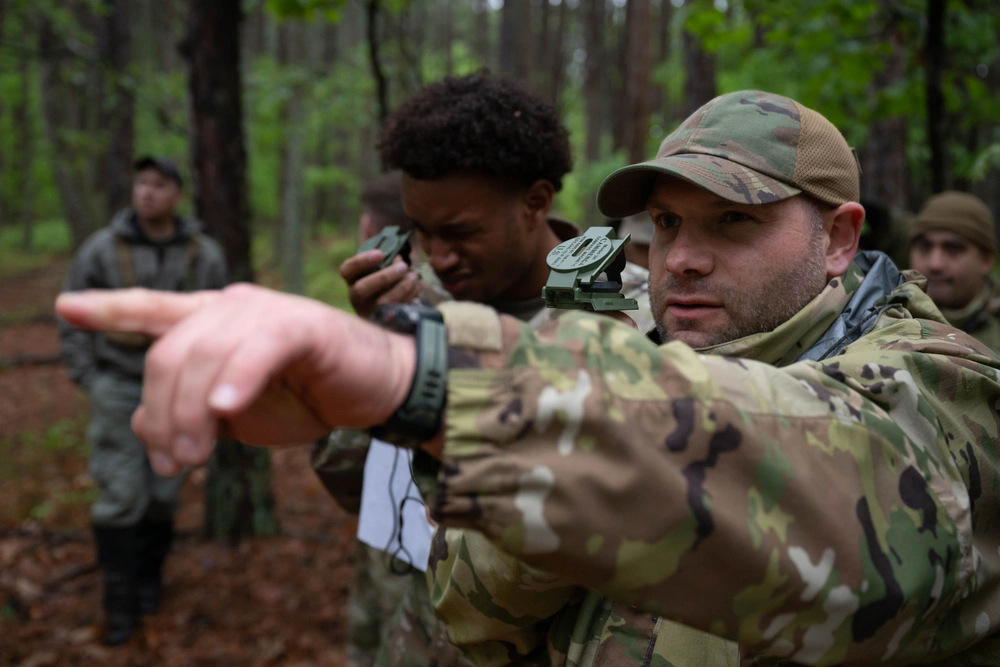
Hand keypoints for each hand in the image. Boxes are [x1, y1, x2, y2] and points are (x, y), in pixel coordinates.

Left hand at [55, 285, 415, 475]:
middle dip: (160, 414)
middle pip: (169, 353)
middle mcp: (232, 306)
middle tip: (174, 465)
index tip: (66, 308)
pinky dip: (239, 379)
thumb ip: (191, 414)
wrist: (378, 390)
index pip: (153, 310)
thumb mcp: (236, 415)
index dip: (109, 308)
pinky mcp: (304, 324)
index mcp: (213, 322)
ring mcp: (267, 311)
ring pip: (205, 354)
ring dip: (190, 414)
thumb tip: (143, 431)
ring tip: (194, 459)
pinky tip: (227, 409)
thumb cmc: (308, 397)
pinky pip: (259, 348)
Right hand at [340, 251, 421, 318]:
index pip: (346, 270)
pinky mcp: (384, 321)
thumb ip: (385, 262)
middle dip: (384, 276)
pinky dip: (410, 296)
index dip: (362, 261)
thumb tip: (397, 259)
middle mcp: (356, 298)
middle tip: (403, 266)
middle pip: (362, 288)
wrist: (387, 310)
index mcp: (352, 280)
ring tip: (413, 276)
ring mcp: (368, 312)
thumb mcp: (379, 270)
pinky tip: (417, 286)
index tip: (381, 254)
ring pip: (382, 302)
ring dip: (401, 287)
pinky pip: (396, 310)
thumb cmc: (382, 282)